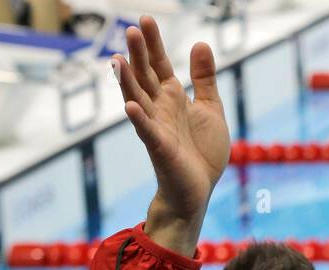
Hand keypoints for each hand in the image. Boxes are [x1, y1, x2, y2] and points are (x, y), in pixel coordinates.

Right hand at [113, 15, 228, 255]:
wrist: (199, 190)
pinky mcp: (160, 148)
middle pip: (145, 76)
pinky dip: (138, 120)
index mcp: (173, 97)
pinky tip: (130, 106)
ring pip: (138, 99)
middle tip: (132, 29)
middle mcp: (160, 108)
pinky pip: (147, 132)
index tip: (144, 19)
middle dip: (139, 54)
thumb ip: (204, 79)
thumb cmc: (202, 152)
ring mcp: (157, 127)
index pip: (159, 65)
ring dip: (128, 81)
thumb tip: (201, 43)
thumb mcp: (210, 109)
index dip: (153, 44)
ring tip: (118, 60)